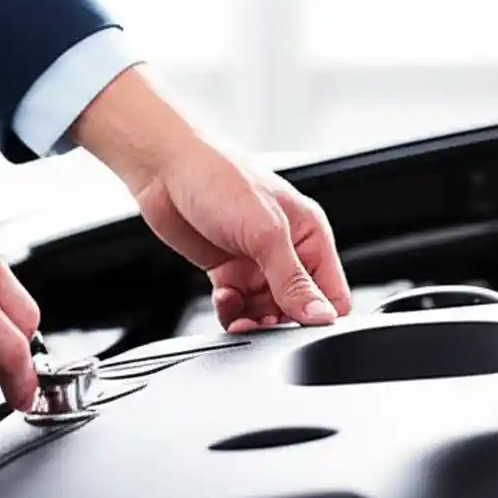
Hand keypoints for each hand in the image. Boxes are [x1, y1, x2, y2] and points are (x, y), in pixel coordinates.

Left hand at [71, 65, 350, 331]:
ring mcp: (254, 260)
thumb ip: (292, 280)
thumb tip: (320, 316)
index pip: (332, 292)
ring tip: (239, 316)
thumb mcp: (265, 234)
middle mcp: (285, 249)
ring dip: (254, 319)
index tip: (300, 329)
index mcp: (309, 233)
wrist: (165, 169)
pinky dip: (232, 311)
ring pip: (266, 310)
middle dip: (280, 321)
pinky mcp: (226, 268)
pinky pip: (238, 305)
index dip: (320, 316)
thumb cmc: (218, 178)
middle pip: (297, 307)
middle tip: (262, 325)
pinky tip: (224, 299)